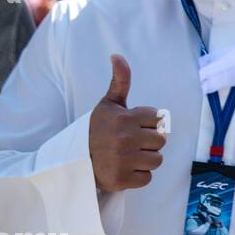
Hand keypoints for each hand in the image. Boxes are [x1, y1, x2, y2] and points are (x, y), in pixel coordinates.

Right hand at [88, 54, 165, 191]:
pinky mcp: (121, 180)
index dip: (148, 123)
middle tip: (131, 142)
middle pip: (161, 141)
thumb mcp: (108, 104)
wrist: (73, 161)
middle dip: (149, 142)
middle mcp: (125, 139)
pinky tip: (123, 169)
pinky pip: (147, 178)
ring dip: (145, 160)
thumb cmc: (97, 129)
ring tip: (127, 156)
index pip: (160, 119)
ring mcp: (123, 160)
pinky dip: (138, 176)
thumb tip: (117, 55)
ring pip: (157, 160)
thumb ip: (120, 80)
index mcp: (124, 118)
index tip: (132, 125)